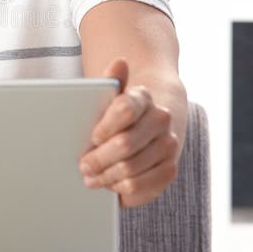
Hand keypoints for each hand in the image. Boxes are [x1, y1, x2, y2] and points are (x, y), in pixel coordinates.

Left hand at [79, 57, 179, 207]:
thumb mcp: (110, 96)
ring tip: (91, 178)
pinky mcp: (170, 168)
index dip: (105, 127)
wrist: (146, 126)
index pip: (125, 109)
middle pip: (125, 144)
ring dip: (106, 176)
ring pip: (131, 169)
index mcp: (143, 97)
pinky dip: (122, 189)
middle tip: (83, 166)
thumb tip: (119, 62)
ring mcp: (168, 145)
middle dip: (99, 158)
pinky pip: (143, 187)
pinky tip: (110, 184)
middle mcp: (161, 119)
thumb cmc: (117, 114)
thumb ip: (111, 80)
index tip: (92, 137)